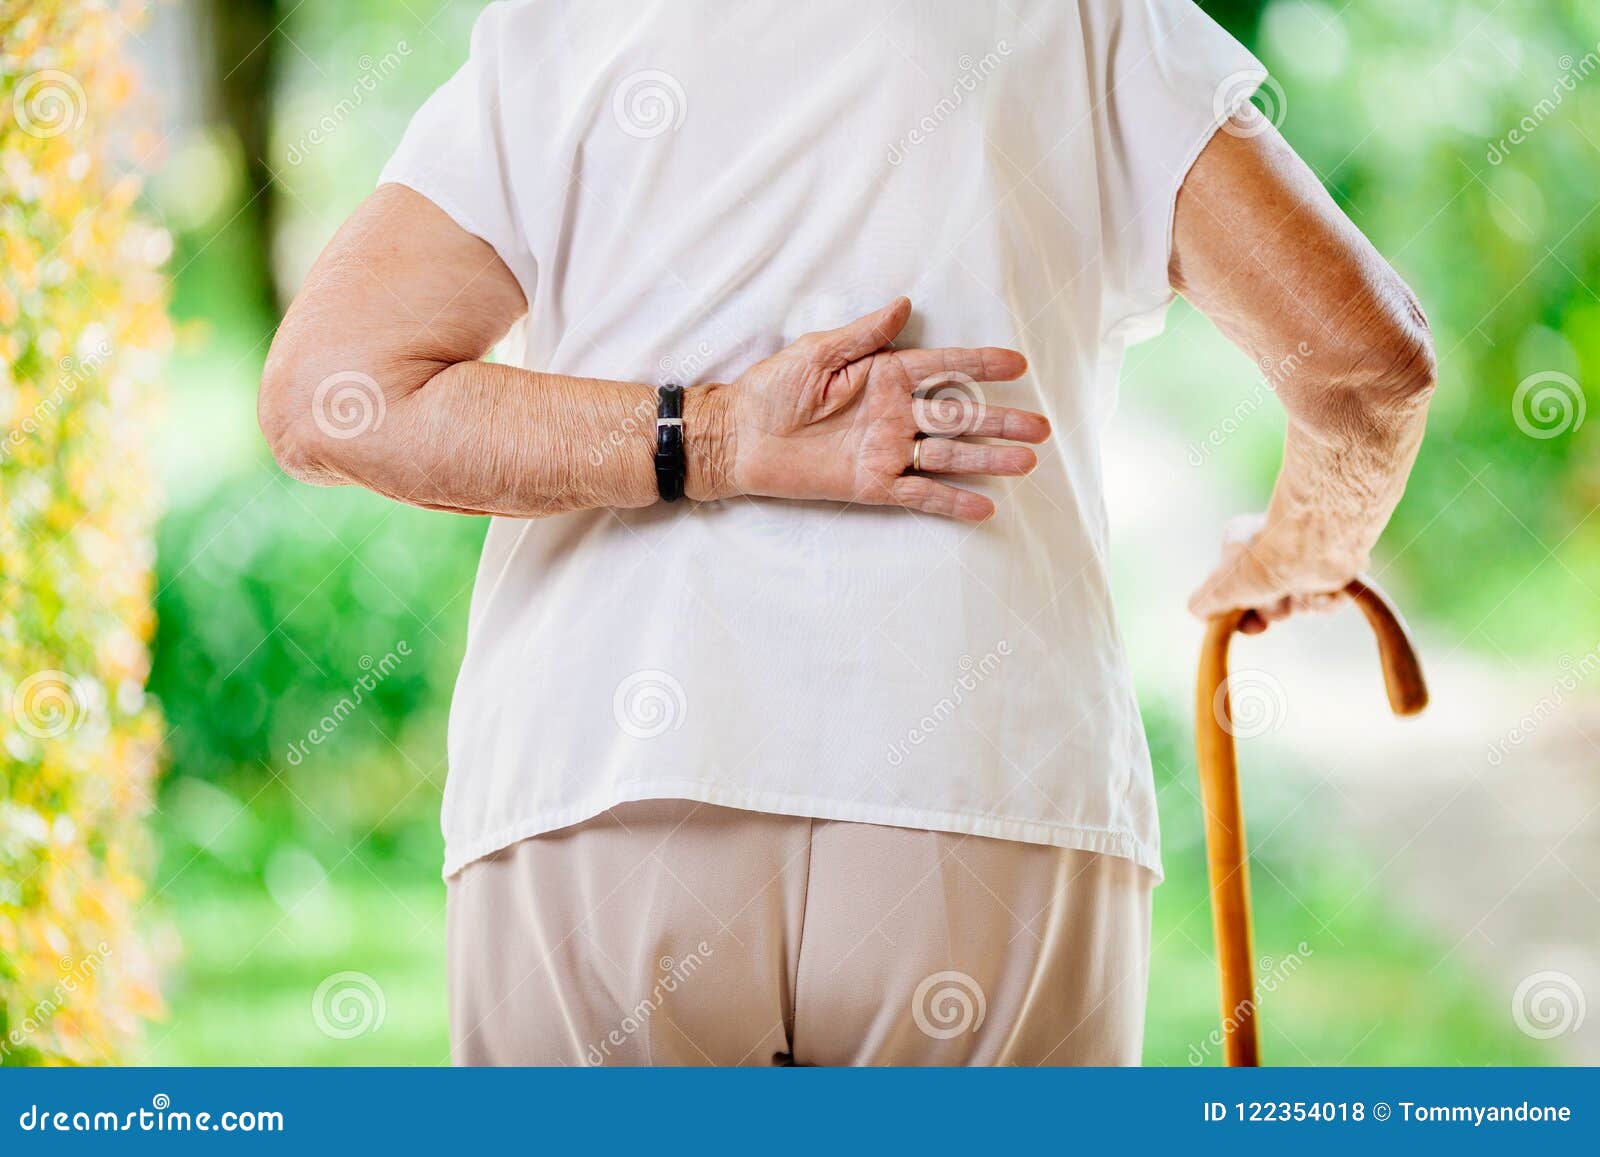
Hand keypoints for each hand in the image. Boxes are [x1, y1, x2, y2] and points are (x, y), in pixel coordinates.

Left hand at [694, 297, 1048, 520]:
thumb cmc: (770, 388)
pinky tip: (984, 505)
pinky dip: (951, 500)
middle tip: (1042, 428)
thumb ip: (863, 334)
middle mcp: (893, 414)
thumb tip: (905, 305)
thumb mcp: (816, 352)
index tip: (1019, 365)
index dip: (981, 366)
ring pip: (948, 456)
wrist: (737, 436)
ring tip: (1026, 463)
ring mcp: (886, 451)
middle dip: (1000, 421)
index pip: (943, 368)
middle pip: (958, 417)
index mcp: (884, 375)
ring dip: (987, 460)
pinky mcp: (872, 484)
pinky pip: (919, 494)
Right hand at [1188, 513, 1356, 633]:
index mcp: (1240, 540)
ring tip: (1299, 592)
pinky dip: (1320, 603)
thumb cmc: (1265, 563)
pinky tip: (1319, 593)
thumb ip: (1203, 603)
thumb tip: (1200, 613)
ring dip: (1295, 606)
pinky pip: (1322, 599)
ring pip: (1294, 601)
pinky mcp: (1332, 566)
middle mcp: (1272, 546)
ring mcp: (1303, 556)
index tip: (1238, 622)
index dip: (1234, 609)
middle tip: (1273, 604)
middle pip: (1264, 597)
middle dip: (1270, 609)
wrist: (1318, 551)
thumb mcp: (1220, 588)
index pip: (1231, 584)